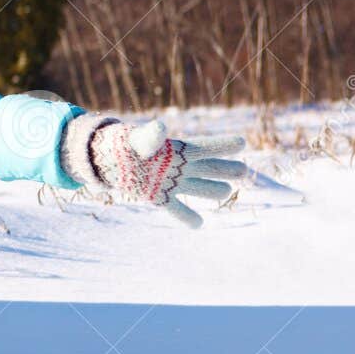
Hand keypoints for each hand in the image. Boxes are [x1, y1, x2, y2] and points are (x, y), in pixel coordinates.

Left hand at [86, 119, 244, 227]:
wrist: (112, 158)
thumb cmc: (128, 144)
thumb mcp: (138, 138)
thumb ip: (150, 136)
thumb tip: (160, 128)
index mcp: (179, 150)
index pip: (206, 147)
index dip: (223, 145)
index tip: (242, 142)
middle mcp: (182, 167)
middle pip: (212, 169)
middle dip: (228, 169)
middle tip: (242, 170)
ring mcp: (174, 183)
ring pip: (202, 189)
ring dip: (212, 190)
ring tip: (224, 190)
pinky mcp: (160, 197)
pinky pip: (178, 210)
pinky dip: (187, 218)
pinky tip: (198, 224)